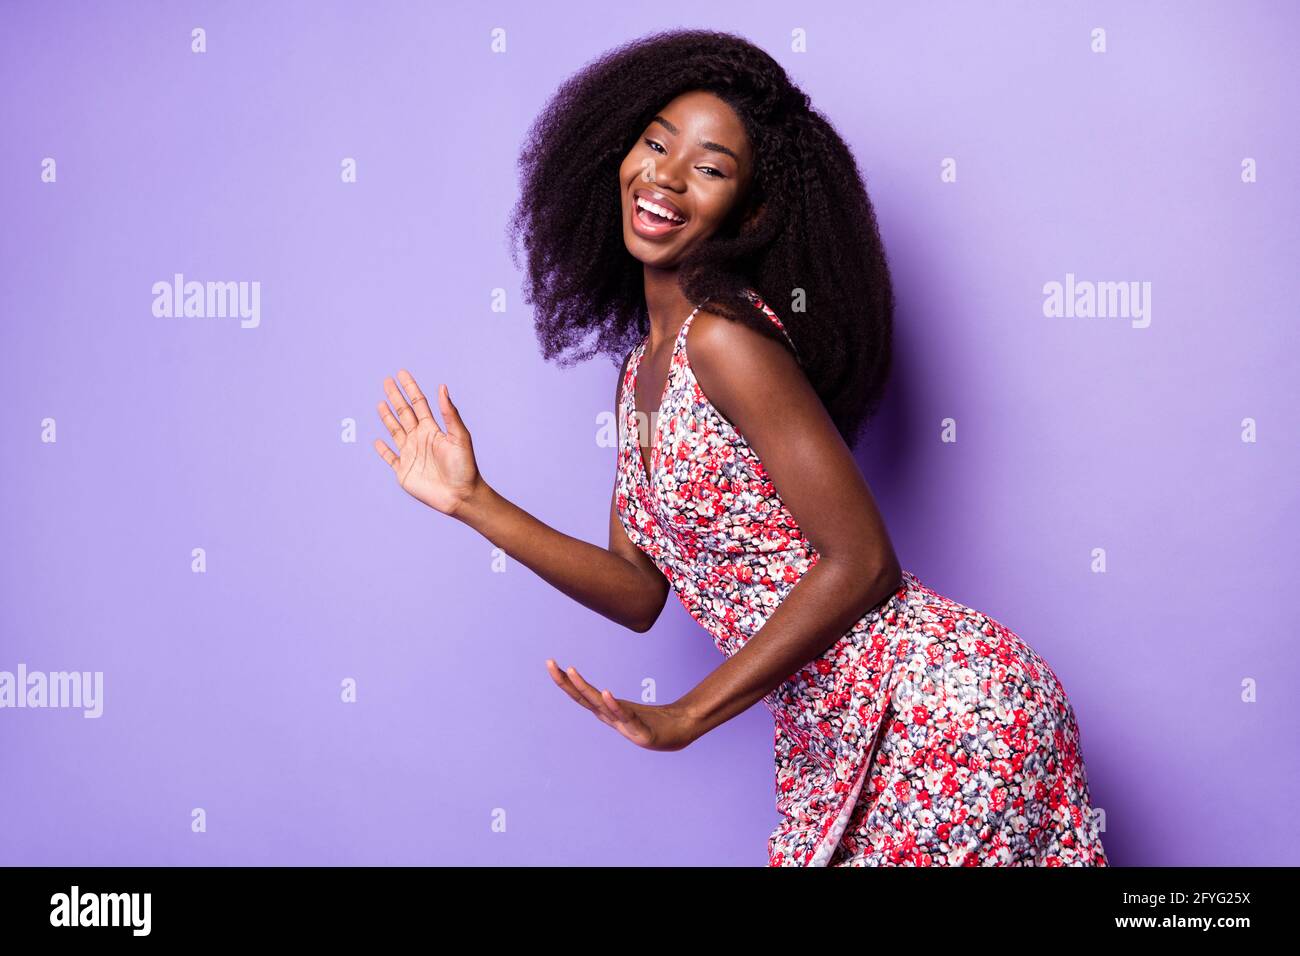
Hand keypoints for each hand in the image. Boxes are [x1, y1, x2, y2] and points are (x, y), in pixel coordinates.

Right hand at [374, 370, 482, 516]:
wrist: (460, 495)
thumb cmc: (464, 466)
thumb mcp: (459, 437)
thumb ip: (449, 413)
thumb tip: (442, 387)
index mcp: (432, 429)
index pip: (418, 403)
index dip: (410, 388)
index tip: (401, 373)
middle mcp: (420, 439)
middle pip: (404, 413)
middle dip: (396, 397)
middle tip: (387, 381)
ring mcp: (410, 454)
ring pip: (395, 431)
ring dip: (387, 417)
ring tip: (380, 403)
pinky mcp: (403, 471)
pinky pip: (390, 458)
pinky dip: (383, 450)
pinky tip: (378, 441)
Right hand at [546, 660, 699, 751]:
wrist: (679, 733)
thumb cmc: (653, 722)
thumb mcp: (627, 710)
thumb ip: (614, 704)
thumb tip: (602, 689)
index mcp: (606, 712)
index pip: (580, 695)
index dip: (564, 681)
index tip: (551, 664)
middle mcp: (610, 718)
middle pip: (583, 698)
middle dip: (565, 682)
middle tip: (551, 663)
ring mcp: (624, 725)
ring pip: (600, 705)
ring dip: (585, 688)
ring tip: (572, 671)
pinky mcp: (641, 732)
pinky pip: (625, 716)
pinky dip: (614, 704)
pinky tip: (605, 693)